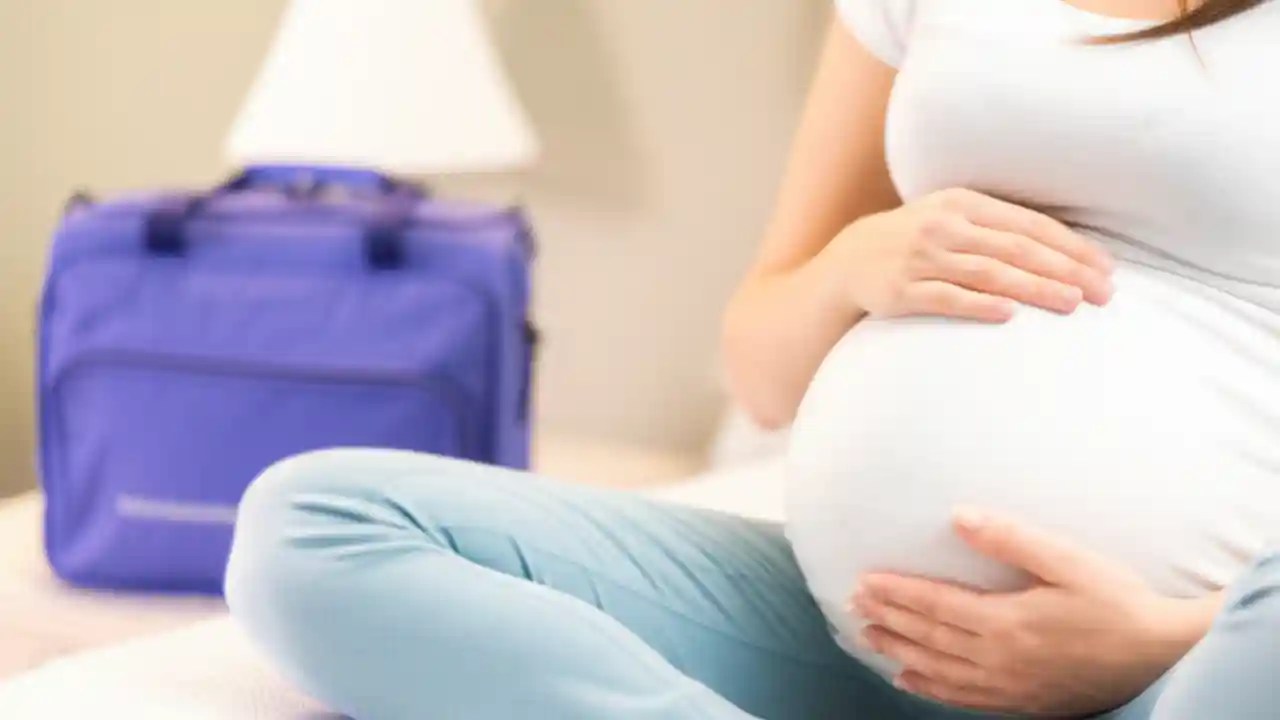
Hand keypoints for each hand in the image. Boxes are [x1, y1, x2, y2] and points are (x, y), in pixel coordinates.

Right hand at [826, 188, 1113, 321]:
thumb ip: (998, 227)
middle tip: (1103, 293)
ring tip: (1071, 303)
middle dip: (1065, 270)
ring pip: (988, 273)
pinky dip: (978, 304)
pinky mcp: (902, 291)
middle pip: (1016, 248)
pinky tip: (1008, 314)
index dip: (1071, 247)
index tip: (1105, 269)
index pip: (1030, 224)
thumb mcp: (953, 218)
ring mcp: (920, 258)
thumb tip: (1066, 251)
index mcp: (963, 203)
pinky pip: (946, 298)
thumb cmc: (917, 241)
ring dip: (1034, 287)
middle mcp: (944, 226)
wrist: (850, 260)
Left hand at [850, 508, 1220, 716]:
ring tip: (867, 636)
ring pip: (938, 669)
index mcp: (1006, 621)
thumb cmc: (1117, 600)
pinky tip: (909, 680)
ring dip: (899, 651)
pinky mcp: (1022, 700)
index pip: (935, 604)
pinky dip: (931, 689)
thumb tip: (959, 516)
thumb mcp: (1068, 560)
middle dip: (888, 619)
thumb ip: (1011, 539)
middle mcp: (999, 658)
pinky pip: (963, 698)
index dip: (896, 593)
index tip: (863, 580)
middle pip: (928, 637)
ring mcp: (1009, 685)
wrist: (1161, 654)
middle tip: (852, 605)